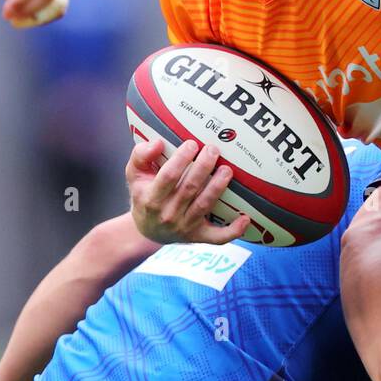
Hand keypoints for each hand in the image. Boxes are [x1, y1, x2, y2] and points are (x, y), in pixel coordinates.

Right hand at [125, 138, 249, 243]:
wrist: (146, 230)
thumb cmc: (144, 195)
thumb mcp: (134, 175)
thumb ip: (141, 156)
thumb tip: (157, 142)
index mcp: (151, 198)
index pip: (168, 176)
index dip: (181, 159)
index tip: (192, 144)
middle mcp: (168, 214)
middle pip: (189, 188)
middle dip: (203, 167)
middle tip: (213, 149)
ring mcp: (184, 227)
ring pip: (204, 205)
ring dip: (218, 187)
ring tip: (227, 170)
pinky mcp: (198, 236)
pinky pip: (218, 237)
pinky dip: (233, 230)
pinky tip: (245, 218)